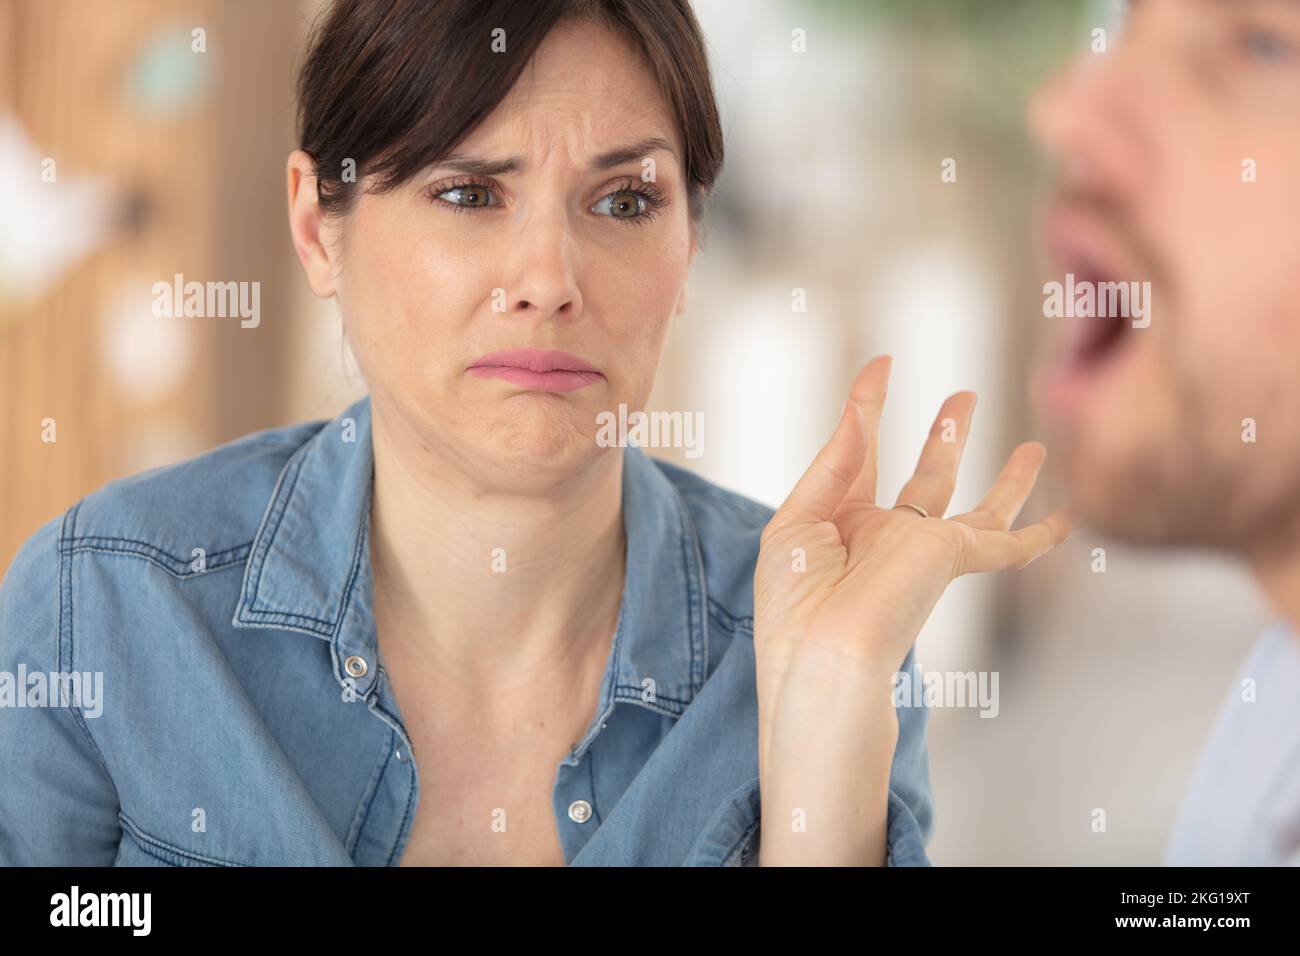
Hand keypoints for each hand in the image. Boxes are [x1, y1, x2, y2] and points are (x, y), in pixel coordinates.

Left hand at [753, 355, 1075, 864]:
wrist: (824, 657)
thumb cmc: (794, 604)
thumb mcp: (795, 522)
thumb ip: (834, 463)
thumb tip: (858, 412)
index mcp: (840, 526)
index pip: (859, 453)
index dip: (869, 405)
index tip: (883, 364)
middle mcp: (886, 537)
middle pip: (927, 475)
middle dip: (946, 434)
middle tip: (966, 395)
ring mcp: (922, 548)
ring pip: (976, 506)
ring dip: (1005, 477)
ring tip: (1034, 446)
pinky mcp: (952, 558)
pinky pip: (1005, 546)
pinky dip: (1036, 536)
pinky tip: (1065, 522)